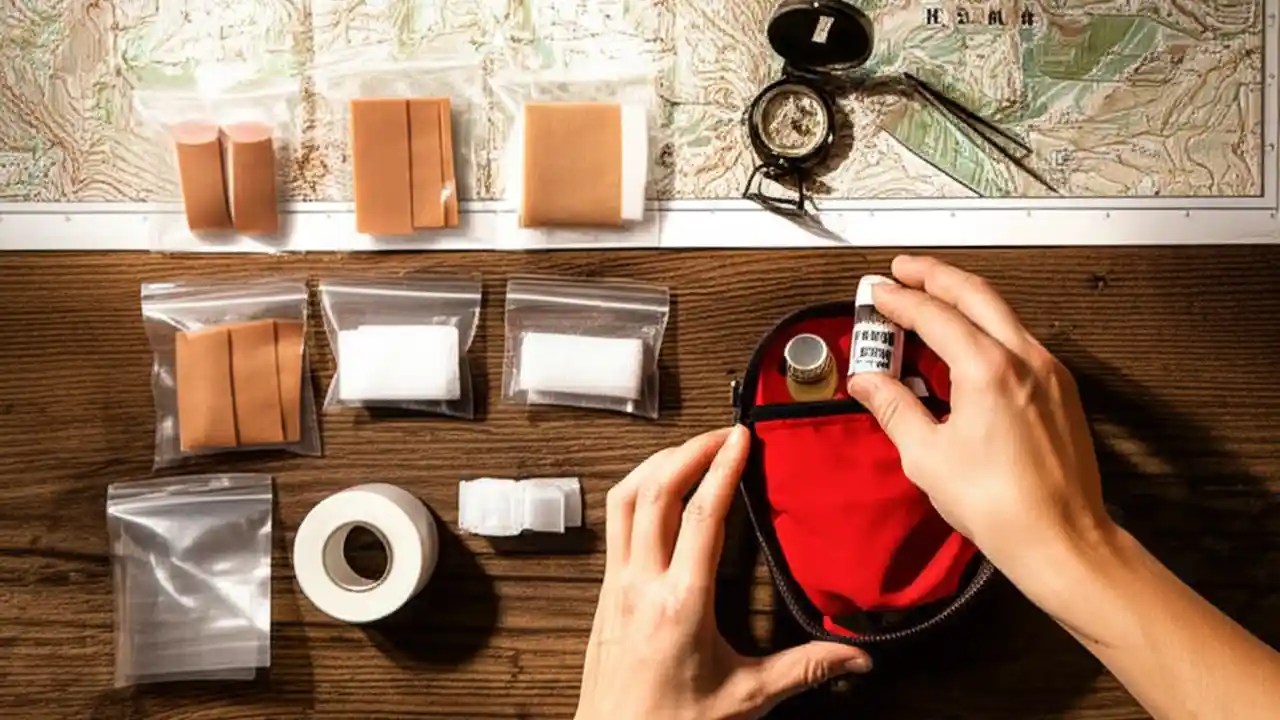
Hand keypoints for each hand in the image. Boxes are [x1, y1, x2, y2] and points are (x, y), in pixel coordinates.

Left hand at [576, 427, 870, 719]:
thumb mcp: (744, 699)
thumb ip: (801, 670)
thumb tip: (856, 656)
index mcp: (680, 603)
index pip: (700, 516)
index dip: (722, 469)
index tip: (740, 438)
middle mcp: (640, 583)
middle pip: (655, 491)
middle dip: (689, 451)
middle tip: (722, 433)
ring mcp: (615, 584)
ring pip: (624, 499)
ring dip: (655, 464)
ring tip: (690, 450)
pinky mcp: (604, 592)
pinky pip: (614, 522)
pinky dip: (635, 491)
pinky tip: (656, 490)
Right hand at [847, 256, 1114, 583]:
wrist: (1061, 539)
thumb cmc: (1002, 506)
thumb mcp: (927, 456)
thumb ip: (894, 408)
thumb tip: (868, 384)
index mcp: (987, 369)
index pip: (934, 314)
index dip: (900, 300)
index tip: (878, 293)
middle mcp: (1024, 359)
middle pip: (975, 294)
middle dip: (936, 276)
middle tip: (905, 270)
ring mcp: (1048, 372)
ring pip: (1003, 312)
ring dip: (964, 298)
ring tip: (932, 298)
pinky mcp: (1060, 390)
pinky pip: (1019, 339)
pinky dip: (988, 326)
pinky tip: (969, 341)